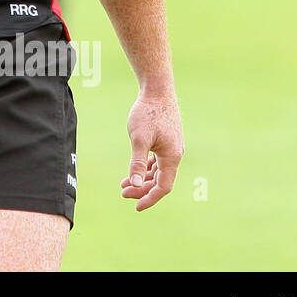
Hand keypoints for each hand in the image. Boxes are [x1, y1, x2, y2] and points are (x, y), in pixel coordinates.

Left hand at [122, 90, 182, 210]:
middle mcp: (174, 155)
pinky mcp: (166, 141)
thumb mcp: (139, 138)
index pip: (163, 187)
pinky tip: (134, 170)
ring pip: (158, 171)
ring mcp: (171, 148)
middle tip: (122, 193)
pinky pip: (157, 162)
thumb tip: (133, 184)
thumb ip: (137, 162)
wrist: (157, 90)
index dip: (150, 198)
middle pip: (160, 181)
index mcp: (171, 157)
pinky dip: (146, 168)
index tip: (136, 206)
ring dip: (142, 179)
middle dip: (142, 189)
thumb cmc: (148, 112)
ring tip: (124, 185)